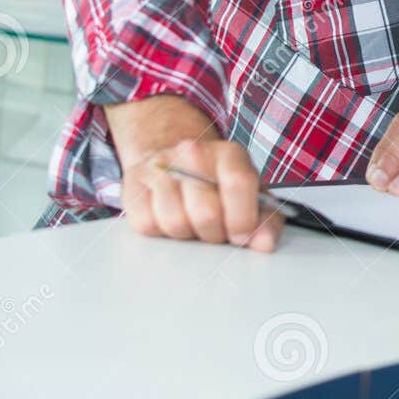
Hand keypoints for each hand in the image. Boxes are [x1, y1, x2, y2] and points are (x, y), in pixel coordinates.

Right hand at [108, 96, 283, 250]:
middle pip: (206, 212)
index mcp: (229, 153)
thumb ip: (265, 220)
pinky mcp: (133, 186)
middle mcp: (193, 154)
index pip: (238, 183)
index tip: (242, 237)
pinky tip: (172, 217)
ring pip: (175, 223)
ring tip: (193, 222)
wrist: (177, 163)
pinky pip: (148, 227)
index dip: (243, 220)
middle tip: (216, 230)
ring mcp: (160, 168)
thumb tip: (265, 244)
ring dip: (188, 235)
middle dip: (215, 234)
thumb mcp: (250, 195)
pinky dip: (162, 233)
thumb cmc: (219, 185)